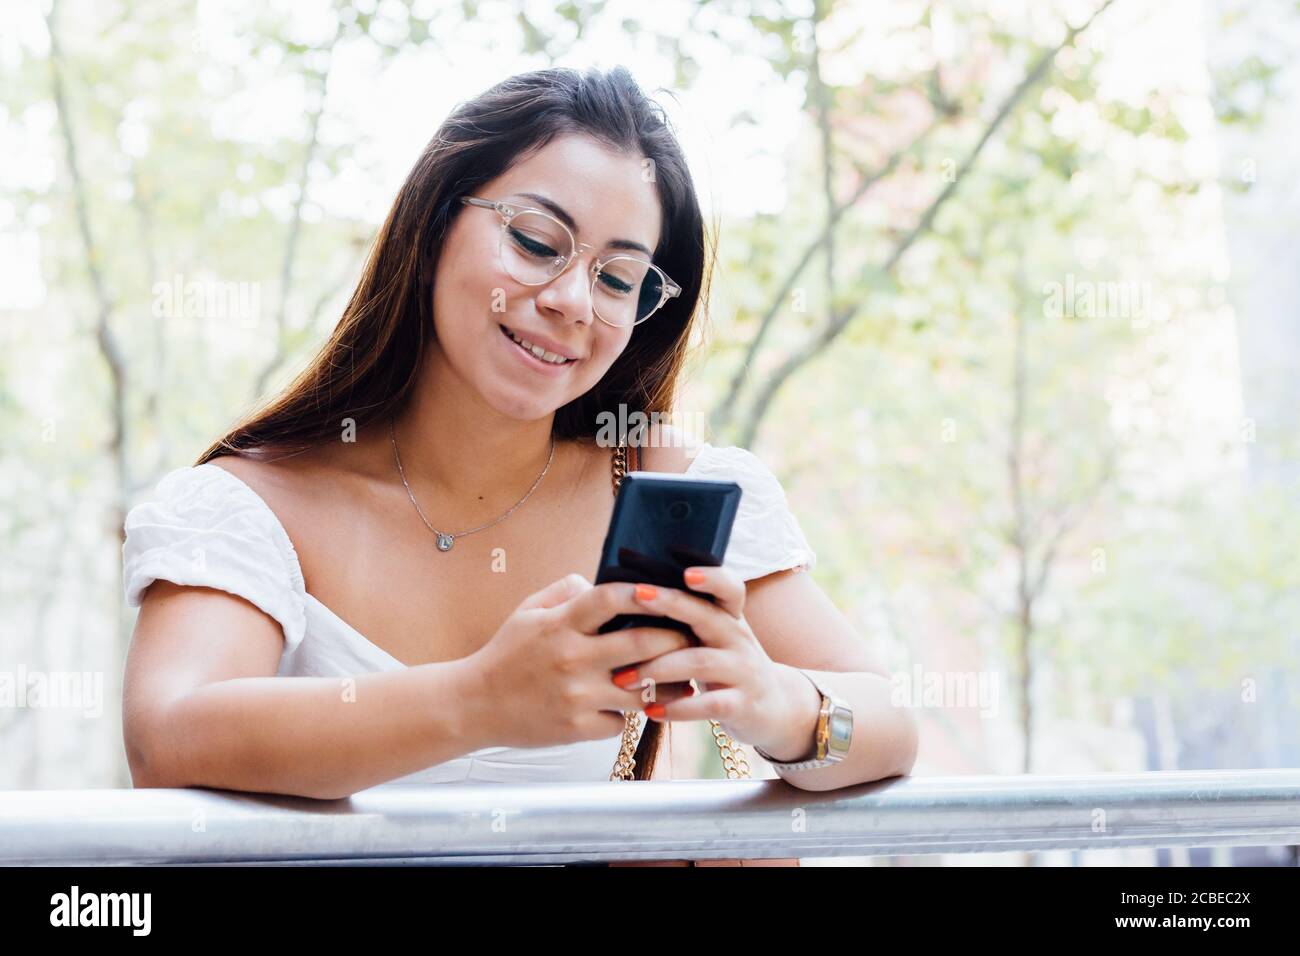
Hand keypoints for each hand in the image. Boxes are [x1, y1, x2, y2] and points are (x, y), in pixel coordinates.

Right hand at [466, 573, 694, 748]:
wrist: (474, 704)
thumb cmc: (507, 655)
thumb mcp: (529, 611)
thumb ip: (567, 591)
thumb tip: (601, 581)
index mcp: (561, 624)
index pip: (610, 598)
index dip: (643, 592)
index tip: (665, 592)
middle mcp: (571, 658)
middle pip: (641, 644)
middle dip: (675, 638)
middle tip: (692, 635)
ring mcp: (577, 696)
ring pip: (642, 690)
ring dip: (668, 683)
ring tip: (684, 676)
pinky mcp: (577, 728)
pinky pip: (621, 722)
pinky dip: (629, 714)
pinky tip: (632, 707)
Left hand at [620, 565, 819, 758]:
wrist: (775, 706)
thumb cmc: (728, 664)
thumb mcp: (718, 636)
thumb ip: (691, 617)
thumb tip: (636, 591)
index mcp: (730, 617)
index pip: (730, 587)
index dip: (711, 577)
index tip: (684, 570)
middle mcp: (739, 639)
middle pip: (707, 616)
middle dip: (670, 603)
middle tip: (637, 595)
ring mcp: (742, 671)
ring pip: (699, 662)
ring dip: (658, 668)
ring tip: (622, 678)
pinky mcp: (740, 705)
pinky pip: (708, 705)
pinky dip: (677, 708)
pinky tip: (650, 711)